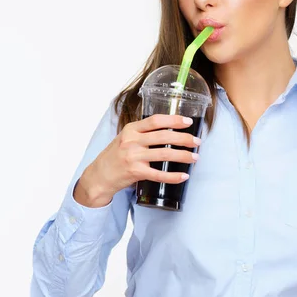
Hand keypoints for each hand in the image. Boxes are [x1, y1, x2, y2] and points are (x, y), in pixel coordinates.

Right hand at [77, 115, 200, 207]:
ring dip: (183, 156)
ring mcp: (134, 157)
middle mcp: (132, 141)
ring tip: (195, 157)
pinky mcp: (135, 172)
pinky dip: (173, 176)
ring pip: (165, 154)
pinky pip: (159, 174)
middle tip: (197, 141)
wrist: (98, 176)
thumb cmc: (114, 156)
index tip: (188, 121)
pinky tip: (183, 176)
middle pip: (164, 136)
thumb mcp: (125, 138)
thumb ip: (142, 133)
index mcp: (131, 130)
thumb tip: (168, 130)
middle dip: (184, 138)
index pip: (156, 121)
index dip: (174, 120)